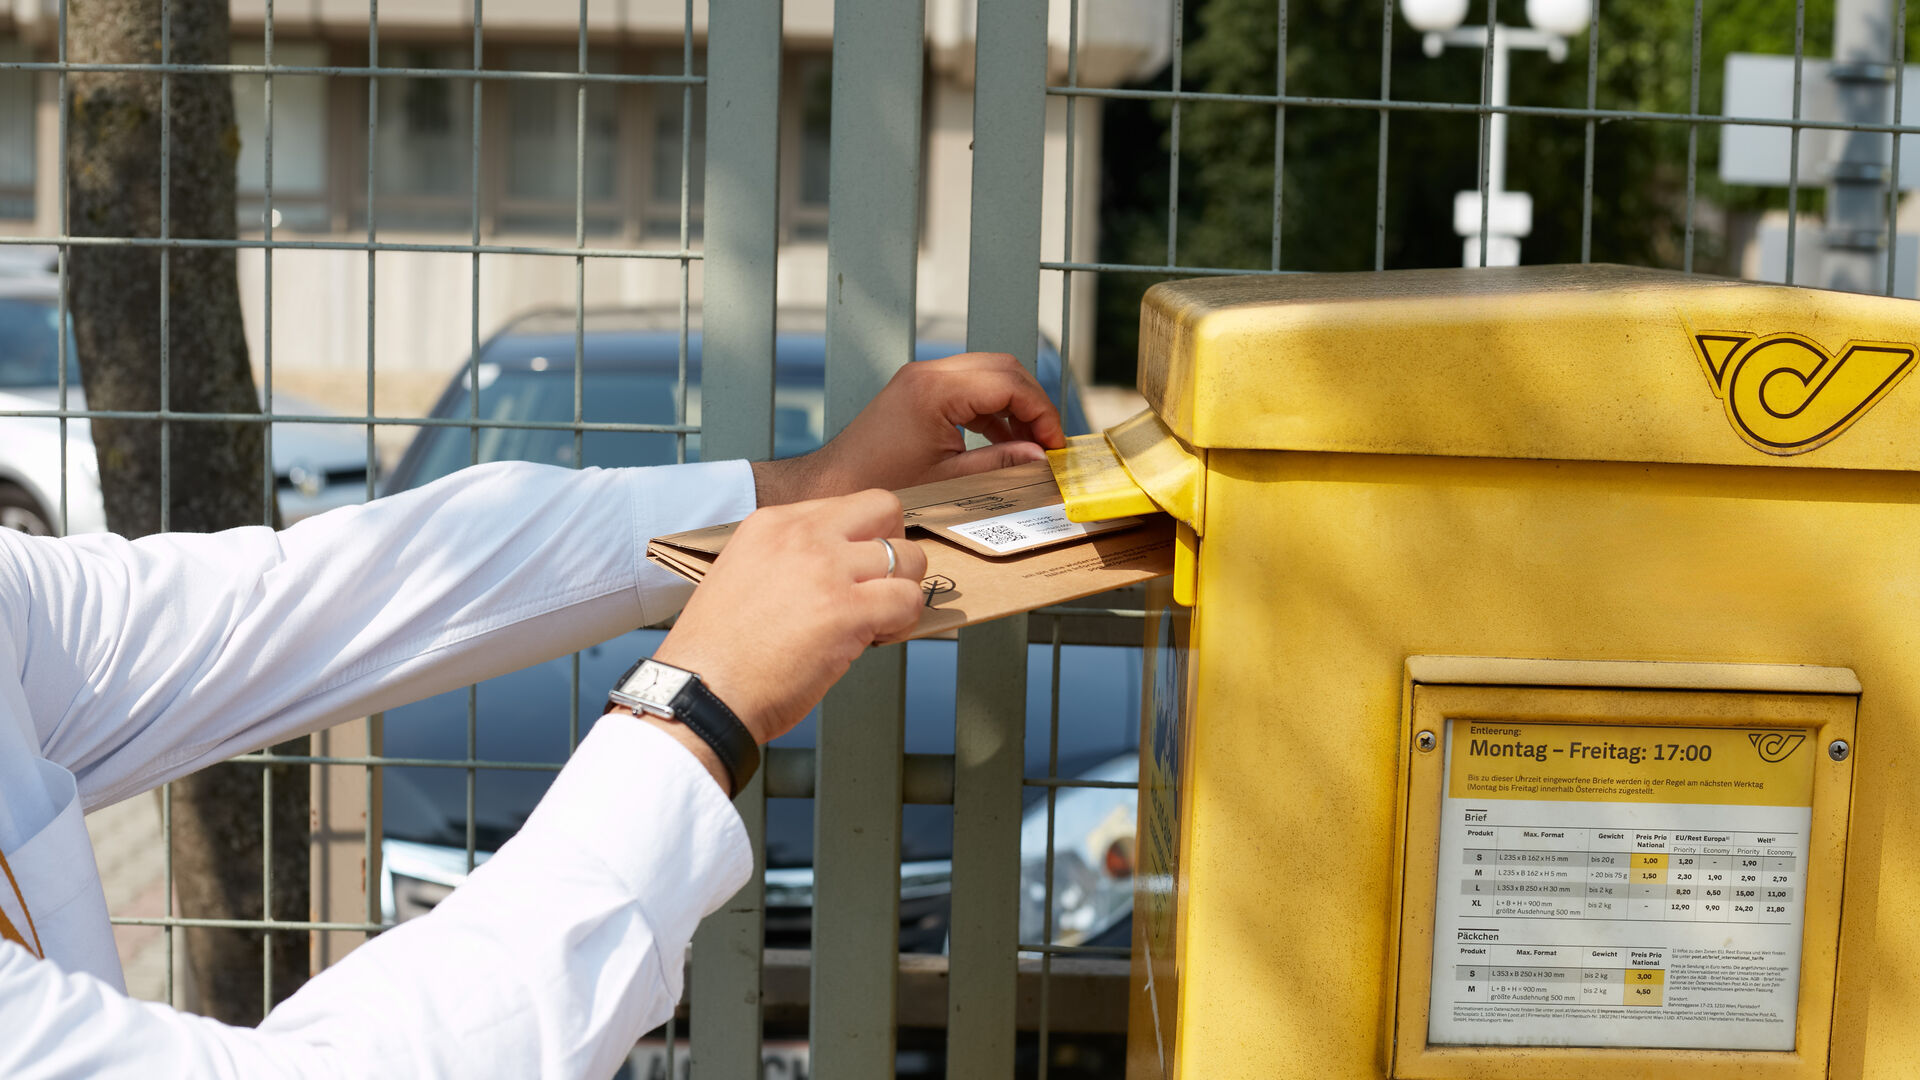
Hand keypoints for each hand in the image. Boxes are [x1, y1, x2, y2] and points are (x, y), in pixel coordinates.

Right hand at [650, 489, 929, 746]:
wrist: (702, 693)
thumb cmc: (717, 654)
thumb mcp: (742, 576)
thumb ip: (788, 562)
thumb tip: (836, 572)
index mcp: (770, 524)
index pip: (844, 507)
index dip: (859, 541)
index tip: (851, 574)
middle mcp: (801, 536)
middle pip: (884, 507)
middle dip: (894, 545)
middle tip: (879, 584)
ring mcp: (826, 569)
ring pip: (908, 555)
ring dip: (902, 589)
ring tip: (879, 618)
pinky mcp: (847, 611)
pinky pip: (909, 600)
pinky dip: (905, 622)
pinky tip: (878, 638)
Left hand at [751, 352, 1065, 504]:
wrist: (834, 483)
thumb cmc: (881, 483)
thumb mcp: (949, 480)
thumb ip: (1000, 464)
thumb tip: (1040, 459)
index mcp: (937, 391)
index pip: (1009, 383)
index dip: (1041, 412)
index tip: (1054, 443)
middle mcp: (930, 373)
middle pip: (1003, 368)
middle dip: (1033, 403)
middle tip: (1048, 441)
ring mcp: (923, 376)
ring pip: (989, 373)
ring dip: (1014, 404)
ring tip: (1029, 443)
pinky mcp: (918, 388)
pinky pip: (969, 386)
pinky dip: (992, 407)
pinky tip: (1003, 440)